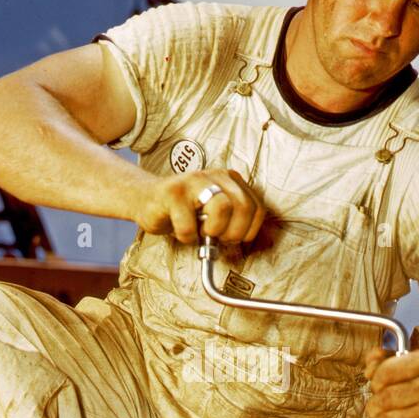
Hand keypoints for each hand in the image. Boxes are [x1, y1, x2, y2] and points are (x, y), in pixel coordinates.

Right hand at [135, 168, 266, 244]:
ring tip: (200, 232)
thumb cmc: (185, 213)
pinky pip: (189, 225)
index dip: (248, 230)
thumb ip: (240, 226)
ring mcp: (194, 181)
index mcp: (231, 180)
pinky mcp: (173, 193)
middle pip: (243, 206)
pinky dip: (187, 237)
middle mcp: (216, 176)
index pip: (257, 207)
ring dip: (213, 231)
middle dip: (234, 233)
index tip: (232, 238)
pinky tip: (181, 231)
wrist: (148, 201)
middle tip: (218, 239)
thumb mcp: (217, 218)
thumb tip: (270, 241)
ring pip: (221, 207)